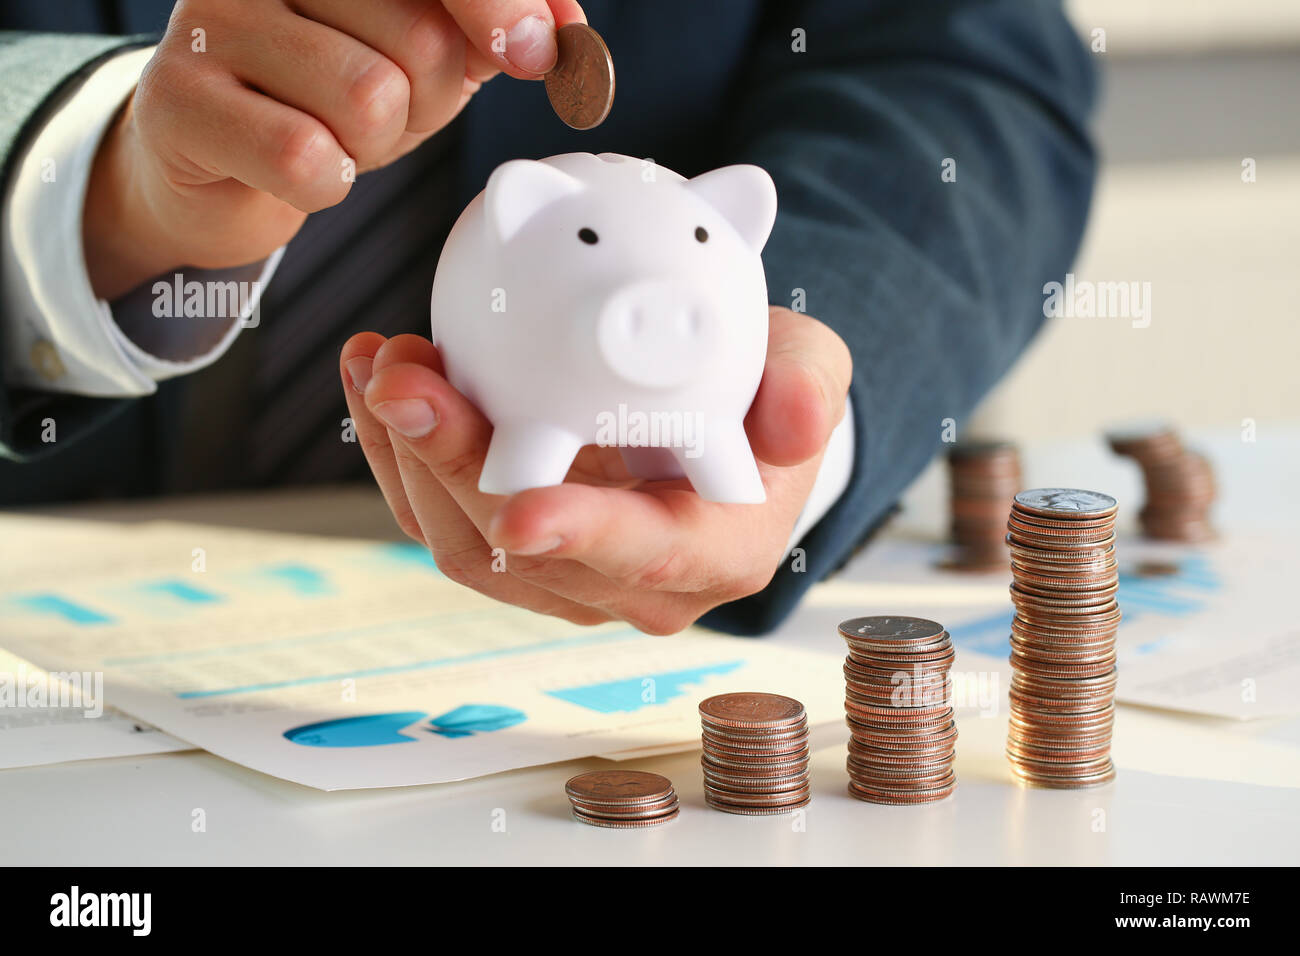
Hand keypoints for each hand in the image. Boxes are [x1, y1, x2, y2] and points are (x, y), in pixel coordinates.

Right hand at [83, 0, 583, 298]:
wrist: (216, 159)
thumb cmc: (327, 95)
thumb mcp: (427, 54)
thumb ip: (496, 29)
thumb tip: (564, 35)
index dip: (500, 9)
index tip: (533, 55)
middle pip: (423, 42)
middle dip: (425, 102)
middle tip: (379, 111)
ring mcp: (213, 18)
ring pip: (369, 100)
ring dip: (371, 146)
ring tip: (331, 134)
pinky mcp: (179, 96)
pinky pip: (304, 156)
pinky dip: (323, 184)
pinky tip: (296, 168)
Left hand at [338, 306, 852, 634]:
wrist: (717, 418)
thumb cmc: (761, 393)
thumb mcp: (808, 368)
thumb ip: (810, 385)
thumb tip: (798, 423)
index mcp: (714, 551)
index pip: (647, 556)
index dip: (583, 536)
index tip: (520, 513)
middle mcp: (630, 584)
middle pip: (526, 552)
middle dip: (455, 465)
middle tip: (407, 380)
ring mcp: (560, 572)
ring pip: (461, 539)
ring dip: (407, 453)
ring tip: (383, 363)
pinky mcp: (506, 546)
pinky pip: (434, 512)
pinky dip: (394, 447)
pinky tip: (374, 374)